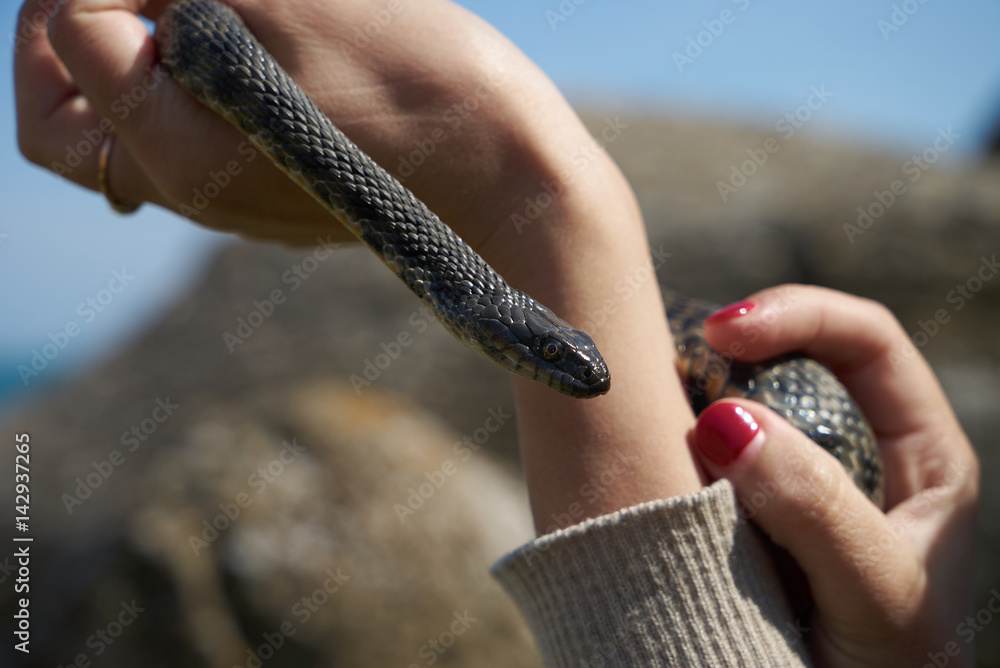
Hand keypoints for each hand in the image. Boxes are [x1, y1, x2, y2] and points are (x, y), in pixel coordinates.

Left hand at [16, 0, 704, 526]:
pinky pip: (184, 142)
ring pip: (119, 132)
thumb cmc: (414, 83)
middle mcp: (189, 190)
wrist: (507, 173)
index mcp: (175, 152)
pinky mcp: (269, 188)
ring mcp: (230, 198)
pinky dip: (175, 88)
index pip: (69, 39)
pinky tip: (221, 50)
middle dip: (58, 42)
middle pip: (61, 125)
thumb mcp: (280, 1)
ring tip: (166, 12)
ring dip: (120, 61)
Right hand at [691, 285, 978, 666]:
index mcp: (922, 457)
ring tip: (659, 403)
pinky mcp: (753, 514)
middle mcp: (863, 459)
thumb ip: (815, 510)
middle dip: (738, 346)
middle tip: (676, 358)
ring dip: (702, 394)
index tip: (721, 332)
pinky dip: (682, 445)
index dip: (796, 316)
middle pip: (802, 358)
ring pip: (750, 406)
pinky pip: (714, 458)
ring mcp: (802, 485)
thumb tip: (725, 420)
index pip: (866, 342)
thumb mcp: (874, 593)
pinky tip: (657, 455)